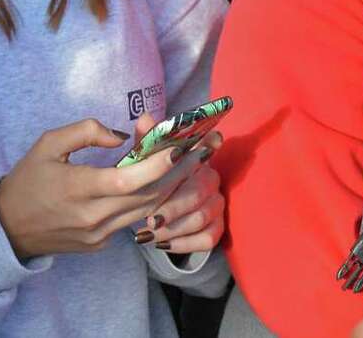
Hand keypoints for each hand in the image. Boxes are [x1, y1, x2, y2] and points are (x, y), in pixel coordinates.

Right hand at [0, 118, 207, 261]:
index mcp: (79, 188)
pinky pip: (130, 221)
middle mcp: (93, 216)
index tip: (179, 148)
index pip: (128, 180)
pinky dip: (146, 202)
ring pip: (144, 211)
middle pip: (146, 196)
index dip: (157, 165)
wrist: (8, 227)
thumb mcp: (48, 144)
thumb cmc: (28, 179)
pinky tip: (155, 184)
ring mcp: (99, 234)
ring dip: (166, 187)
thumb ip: (85, 132)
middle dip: (174, 173)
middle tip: (196, 151)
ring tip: (186, 165)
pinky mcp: (100, 244)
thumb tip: (121, 137)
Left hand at [145, 131, 225, 254]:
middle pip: (199, 192)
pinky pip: (208, 239)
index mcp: (197, 158)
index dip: (205, 147)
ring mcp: (217, 205)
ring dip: (174, 227)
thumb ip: (147, 140)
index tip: (190, 153)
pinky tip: (163, 244)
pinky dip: (184, 243)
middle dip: (173, 206)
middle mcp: (212, 179)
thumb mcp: (146, 159)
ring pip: (201, 218)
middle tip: (150, 218)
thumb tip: (145, 118)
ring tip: (149, 232)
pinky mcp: (217, 228)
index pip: (206, 148)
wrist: (161, 208)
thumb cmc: (153, 178)